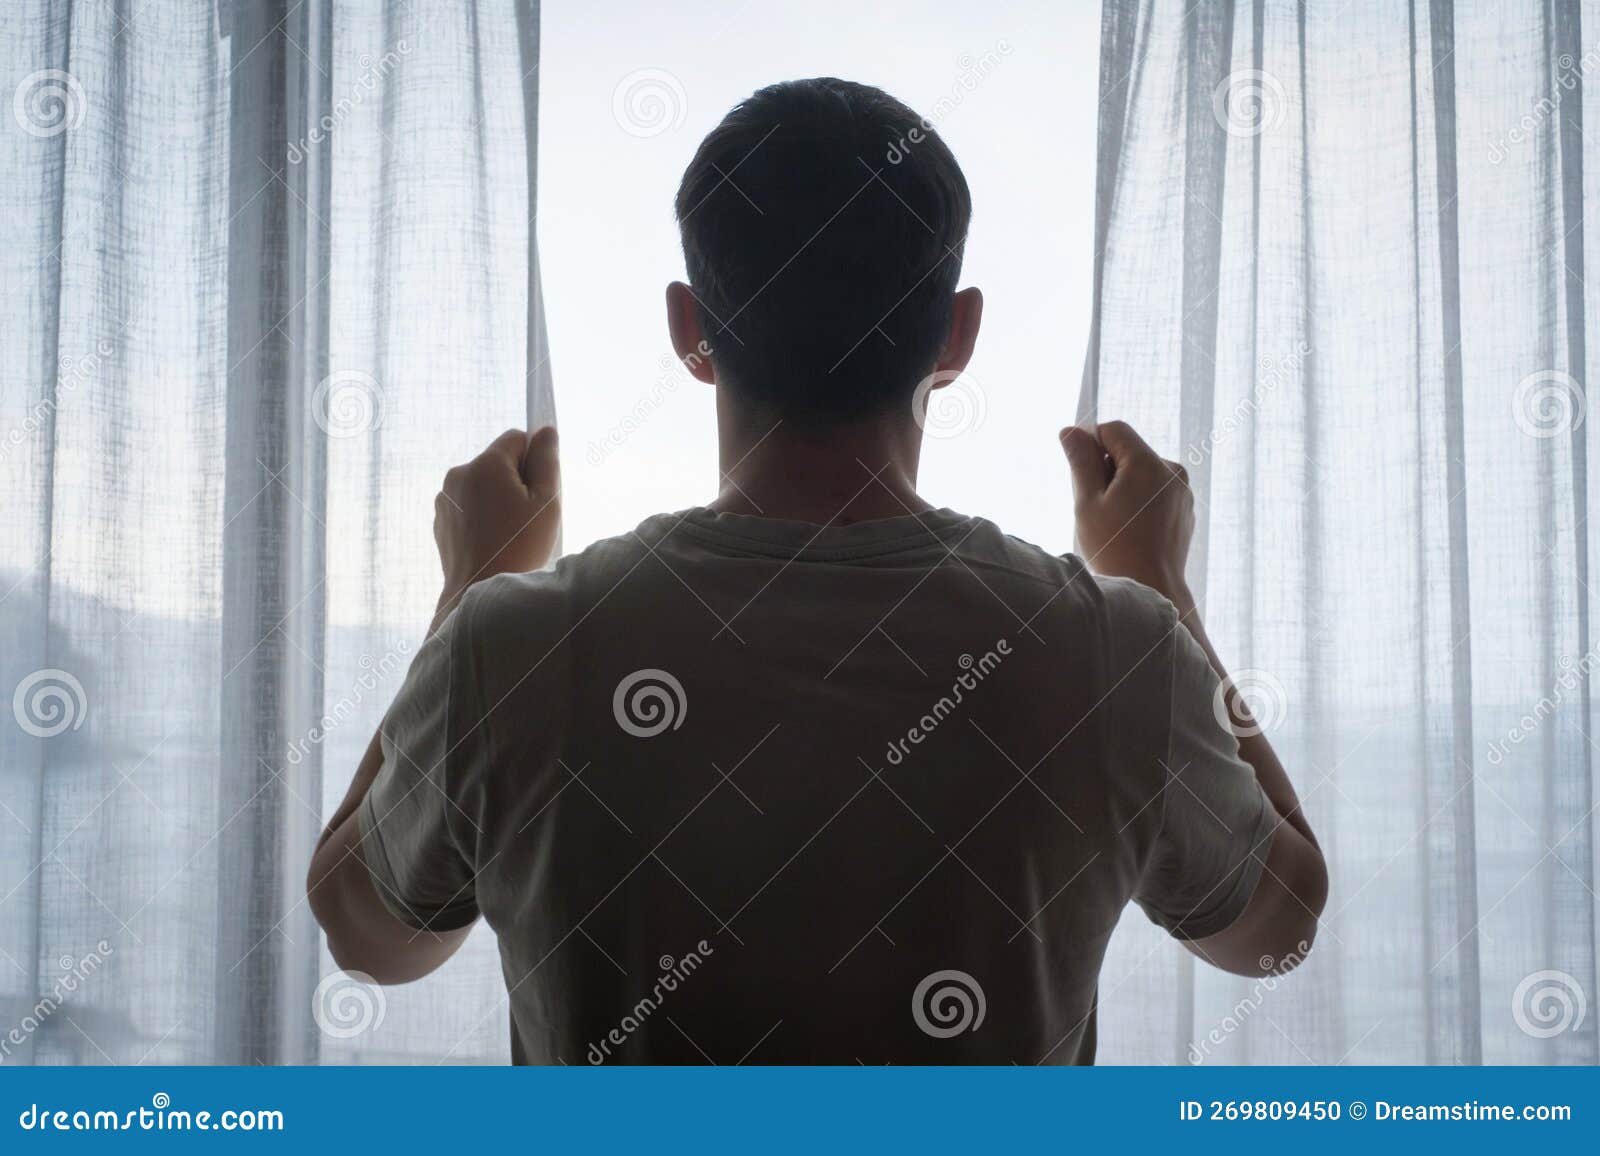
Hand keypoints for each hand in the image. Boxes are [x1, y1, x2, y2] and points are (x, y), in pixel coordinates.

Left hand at [434, 426, 560, 613]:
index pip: (516, 439)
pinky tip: (491, 542)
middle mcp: (459, 474)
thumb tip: (546, 431)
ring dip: (497, 500)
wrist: (478, 592)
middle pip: (497, 463)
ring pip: (482, 485)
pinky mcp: (440, 519)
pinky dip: (481, 517)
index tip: (538, 491)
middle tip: (526, 518)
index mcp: (485, 464)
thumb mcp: (547, 502)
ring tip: (508, 534)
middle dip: (515, 481)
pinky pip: (467, 506)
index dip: (534, 461)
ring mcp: (445, 498)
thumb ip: (547, 460)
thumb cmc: (520, 548)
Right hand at [1060, 420, 1192, 603]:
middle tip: (1095, 506)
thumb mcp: (1087, 502)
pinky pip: (1157, 492)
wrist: (1152, 590)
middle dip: (1107, 469)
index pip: (1114, 430)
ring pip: (1143, 472)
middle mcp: (1172, 471)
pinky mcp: (1185, 509)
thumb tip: (1070, 431)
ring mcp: (1182, 491)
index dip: (1090, 445)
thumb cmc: (1114, 548)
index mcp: (1148, 463)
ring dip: (1123, 486)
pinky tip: (1131, 530)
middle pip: (1129, 451)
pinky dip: (1140, 501)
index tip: (1079, 475)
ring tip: (1114, 522)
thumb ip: (1080, 460)